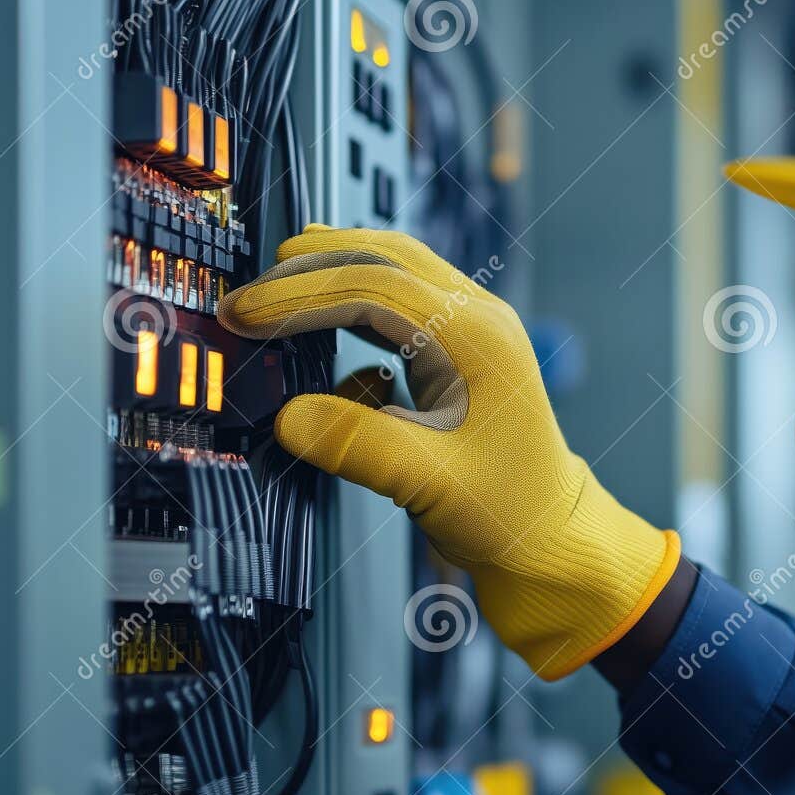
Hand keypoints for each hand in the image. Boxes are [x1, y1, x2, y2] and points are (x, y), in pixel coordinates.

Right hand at [218, 225, 680, 679]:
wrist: (550, 536)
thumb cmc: (509, 513)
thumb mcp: (432, 486)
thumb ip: (360, 447)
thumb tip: (289, 416)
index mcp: (478, 339)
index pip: (374, 287)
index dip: (300, 295)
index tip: (245, 313)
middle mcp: (478, 320)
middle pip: (381, 257)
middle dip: (307, 270)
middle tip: (245, 299)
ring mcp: (471, 329)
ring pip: (390, 270)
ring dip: (328, 276)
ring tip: (269, 300)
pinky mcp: (458, 349)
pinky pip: (398, 302)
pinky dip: (350, 303)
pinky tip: (319, 332)